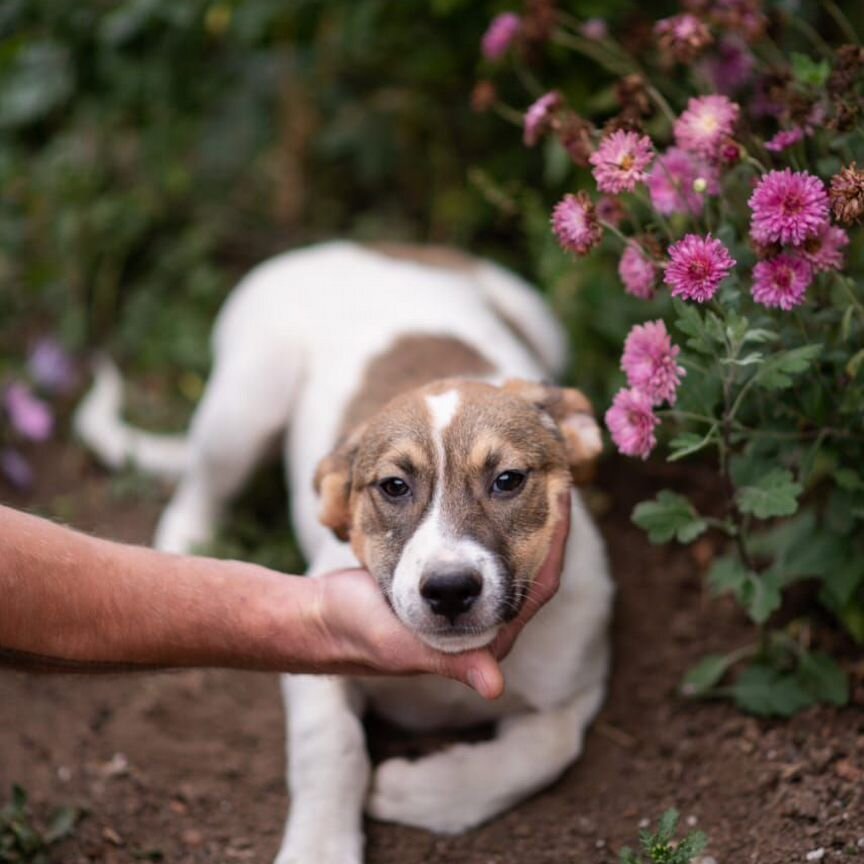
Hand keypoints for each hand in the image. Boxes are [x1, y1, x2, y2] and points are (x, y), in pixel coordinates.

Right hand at [313, 492, 570, 699]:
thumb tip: (493, 686)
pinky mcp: (445, 577)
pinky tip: (485, 483)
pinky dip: (487, 511)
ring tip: (529, 475)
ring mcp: (464, 596)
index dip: (553, 546)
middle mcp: (480, 619)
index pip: (536, 588)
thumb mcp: (404, 644)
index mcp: (483, 639)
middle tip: (554, 477)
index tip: (562, 502)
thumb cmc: (360, 632)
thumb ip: (451, 661)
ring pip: (505, 551)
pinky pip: (480, 546)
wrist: (323, 617)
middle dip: (543, 524)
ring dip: (518, 515)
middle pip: (528, 565)